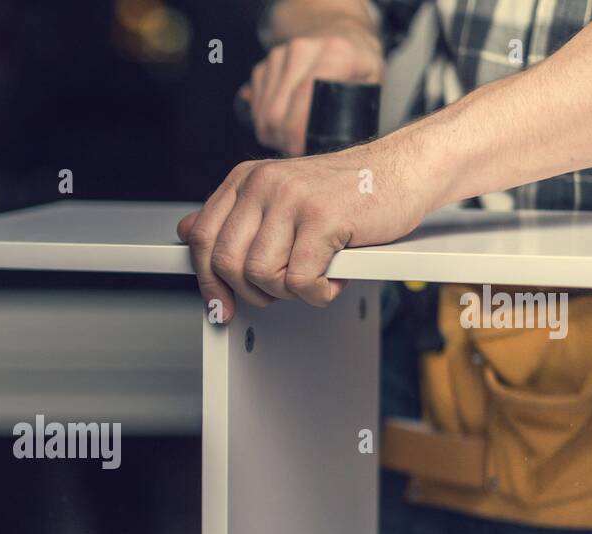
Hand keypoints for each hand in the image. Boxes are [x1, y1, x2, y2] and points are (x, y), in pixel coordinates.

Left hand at [176, 138, 435, 316]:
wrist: (404, 170)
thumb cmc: (347, 191)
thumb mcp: (281, 197)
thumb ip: (236, 216)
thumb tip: (187, 232)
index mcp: (248, 179)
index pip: (203, 238)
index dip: (208, 281)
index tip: (220, 305)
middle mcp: (264, 184)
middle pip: (228, 262)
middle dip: (253, 290)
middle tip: (284, 287)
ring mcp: (292, 199)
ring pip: (262, 275)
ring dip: (290, 290)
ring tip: (315, 274)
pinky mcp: (322, 219)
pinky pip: (300, 281)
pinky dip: (318, 292)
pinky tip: (334, 275)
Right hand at [243, 22, 382, 155]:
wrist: (340, 33)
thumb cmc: (358, 65)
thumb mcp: (371, 84)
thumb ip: (355, 111)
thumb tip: (330, 145)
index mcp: (334, 51)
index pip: (304, 95)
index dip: (298, 131)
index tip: (302, 152)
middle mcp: (302, 48)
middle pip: (278, 110)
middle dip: (284, 140)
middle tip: (298, 153)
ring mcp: (279, 55)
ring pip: (264, 112)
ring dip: (273, 134)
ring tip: (292, 141)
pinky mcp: (264, 64)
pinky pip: (256, 106)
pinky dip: (265, 122)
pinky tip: (284, 125)